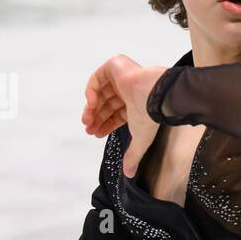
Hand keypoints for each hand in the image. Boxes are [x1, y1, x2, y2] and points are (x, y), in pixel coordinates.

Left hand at [81, 55, 165, 178]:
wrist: (153, 94)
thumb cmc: (150, 115)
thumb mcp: (139, 138)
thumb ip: (133, 155)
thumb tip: (129, 175)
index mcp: (136, 102)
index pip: (116, 113)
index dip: (105, 124)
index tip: (96, 134)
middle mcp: (129, 88)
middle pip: (106, 104)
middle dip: (96, 117)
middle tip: (88, 128)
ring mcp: (121, 76)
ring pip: (100, 92)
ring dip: (92, 108)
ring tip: (87, 120)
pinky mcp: (115, 65)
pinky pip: (97, 79)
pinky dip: (92, 92)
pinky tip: (92, 105)